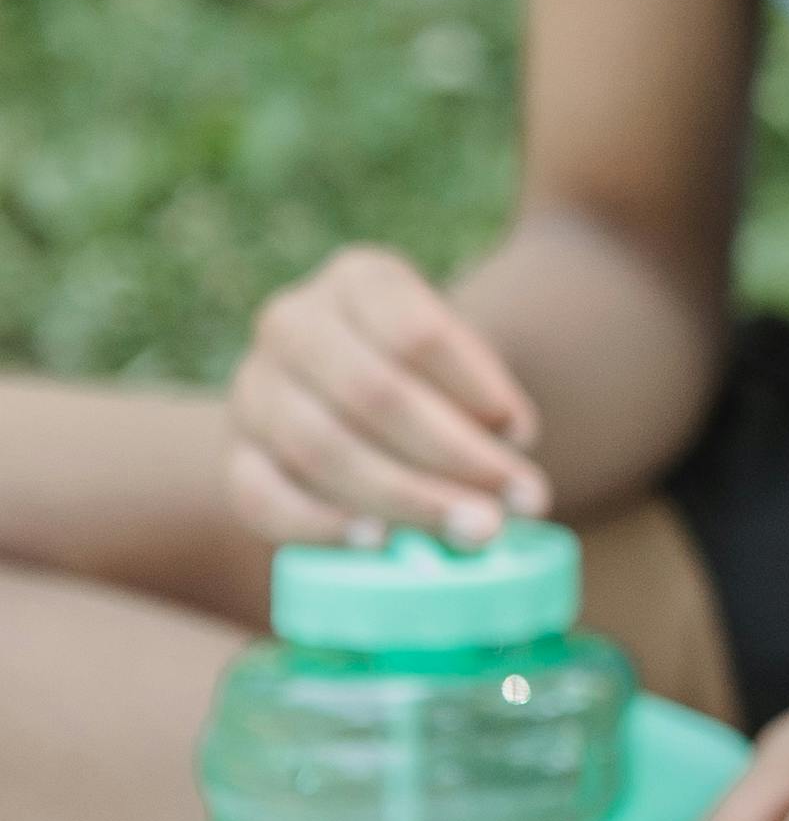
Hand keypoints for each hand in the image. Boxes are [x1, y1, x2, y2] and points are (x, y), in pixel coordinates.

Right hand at [226, 246, 547, 546]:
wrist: (345, 397)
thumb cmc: (424, 378)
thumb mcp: (457, 363)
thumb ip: (487, 410)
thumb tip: (517, 495)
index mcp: (358, 278)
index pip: (415, 331)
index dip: (474, 387)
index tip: (524, 435)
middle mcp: (293, 323)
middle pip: (372, 392)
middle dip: (448, 456)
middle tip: (504, 509)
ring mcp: (252, 389)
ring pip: (320, 447)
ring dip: (402, 497)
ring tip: (465, 532)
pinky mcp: (232, 455)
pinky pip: (261, 497)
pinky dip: (320, 525)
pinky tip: (378, 542)